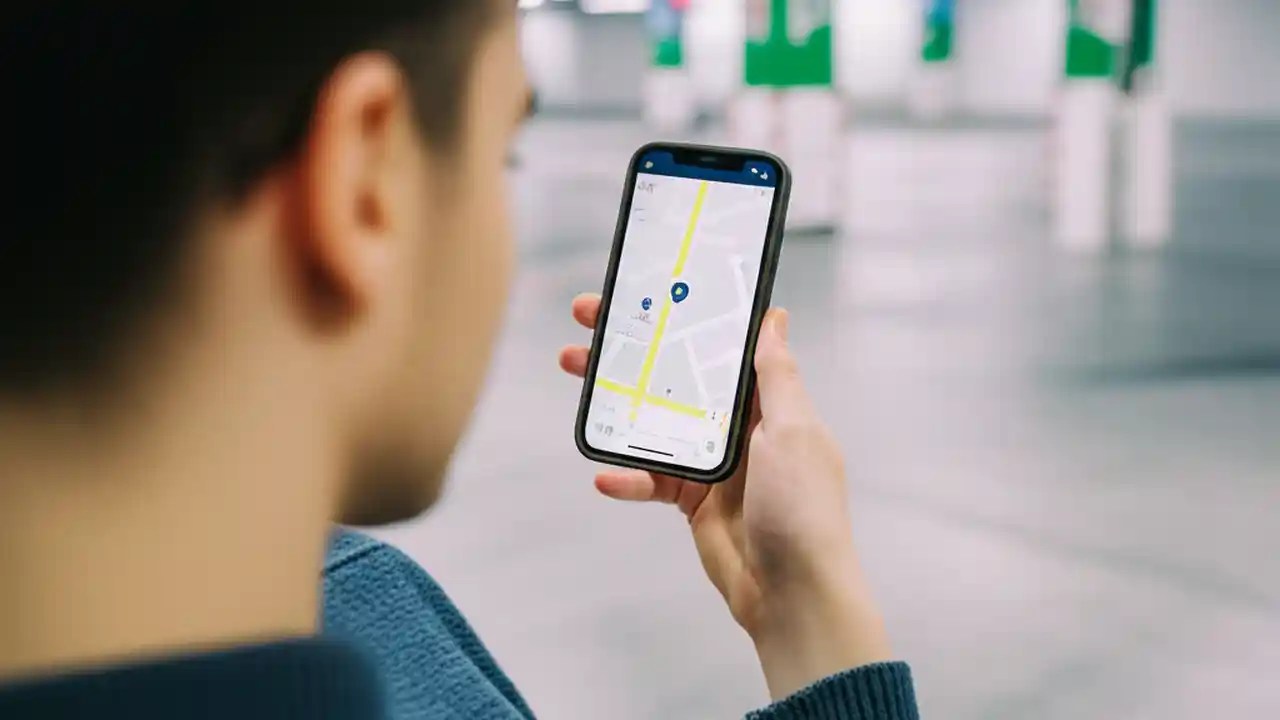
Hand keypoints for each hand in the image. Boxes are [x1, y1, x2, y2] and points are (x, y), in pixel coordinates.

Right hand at [559, 294, 891, 699]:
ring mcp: (713, 464)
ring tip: (574, 374)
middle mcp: (739, 427)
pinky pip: (650, 480)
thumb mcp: (794, 431)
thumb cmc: (805, 511)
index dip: (683, 318)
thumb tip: (776, 317)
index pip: (720, 347)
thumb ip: (777, 376)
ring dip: (614, 401)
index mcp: (769, 403)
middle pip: (677, 376)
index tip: (644, 294)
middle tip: (588, 321)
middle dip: (632, 349)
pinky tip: (603, 476)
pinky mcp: (692, 501)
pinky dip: (626, 478)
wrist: (794, 594)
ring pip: (654, 421)